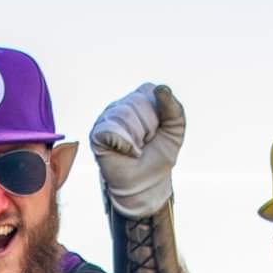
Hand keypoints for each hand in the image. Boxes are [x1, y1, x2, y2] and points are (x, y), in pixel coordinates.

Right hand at [90, 83, 185, 216]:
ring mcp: (107, 117)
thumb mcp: (175, 130)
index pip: (149, 91)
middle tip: (145, 142)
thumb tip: (161, 88)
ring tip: (136, 148)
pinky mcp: (97, 133)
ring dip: (137, 138)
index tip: (158, 130)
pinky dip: (125, 144)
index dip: (159, 114)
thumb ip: (174, 108)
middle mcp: (121, 104)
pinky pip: (112, 129)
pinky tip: (127, 152)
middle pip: (137, 103)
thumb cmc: (159, 156)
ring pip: (125, 115)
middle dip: (148, 128)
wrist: (146, 184)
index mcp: (139, 98)